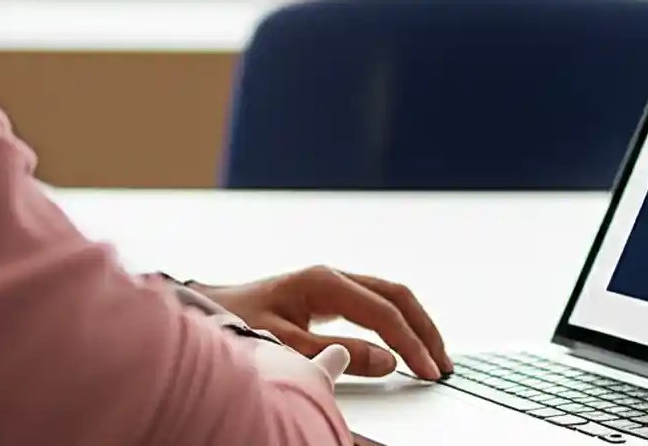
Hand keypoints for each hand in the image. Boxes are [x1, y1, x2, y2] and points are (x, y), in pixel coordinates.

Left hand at [198, 266, 452, 379]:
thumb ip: (334, 354)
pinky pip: (376, 304)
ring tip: (433, 356)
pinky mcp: (329, 295)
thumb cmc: (234, 322)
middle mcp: (332, 276)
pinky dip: (397, 323)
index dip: (410, 343)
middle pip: (396, 296)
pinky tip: (405, 343)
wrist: (205, 307)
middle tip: (442, 364)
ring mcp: (332, 283)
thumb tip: (386, 361)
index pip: (382, 312)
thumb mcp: (283, 345)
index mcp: (323, 282)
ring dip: (415, 324)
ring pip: (390, 297)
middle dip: (424, 329)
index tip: (427, 371)